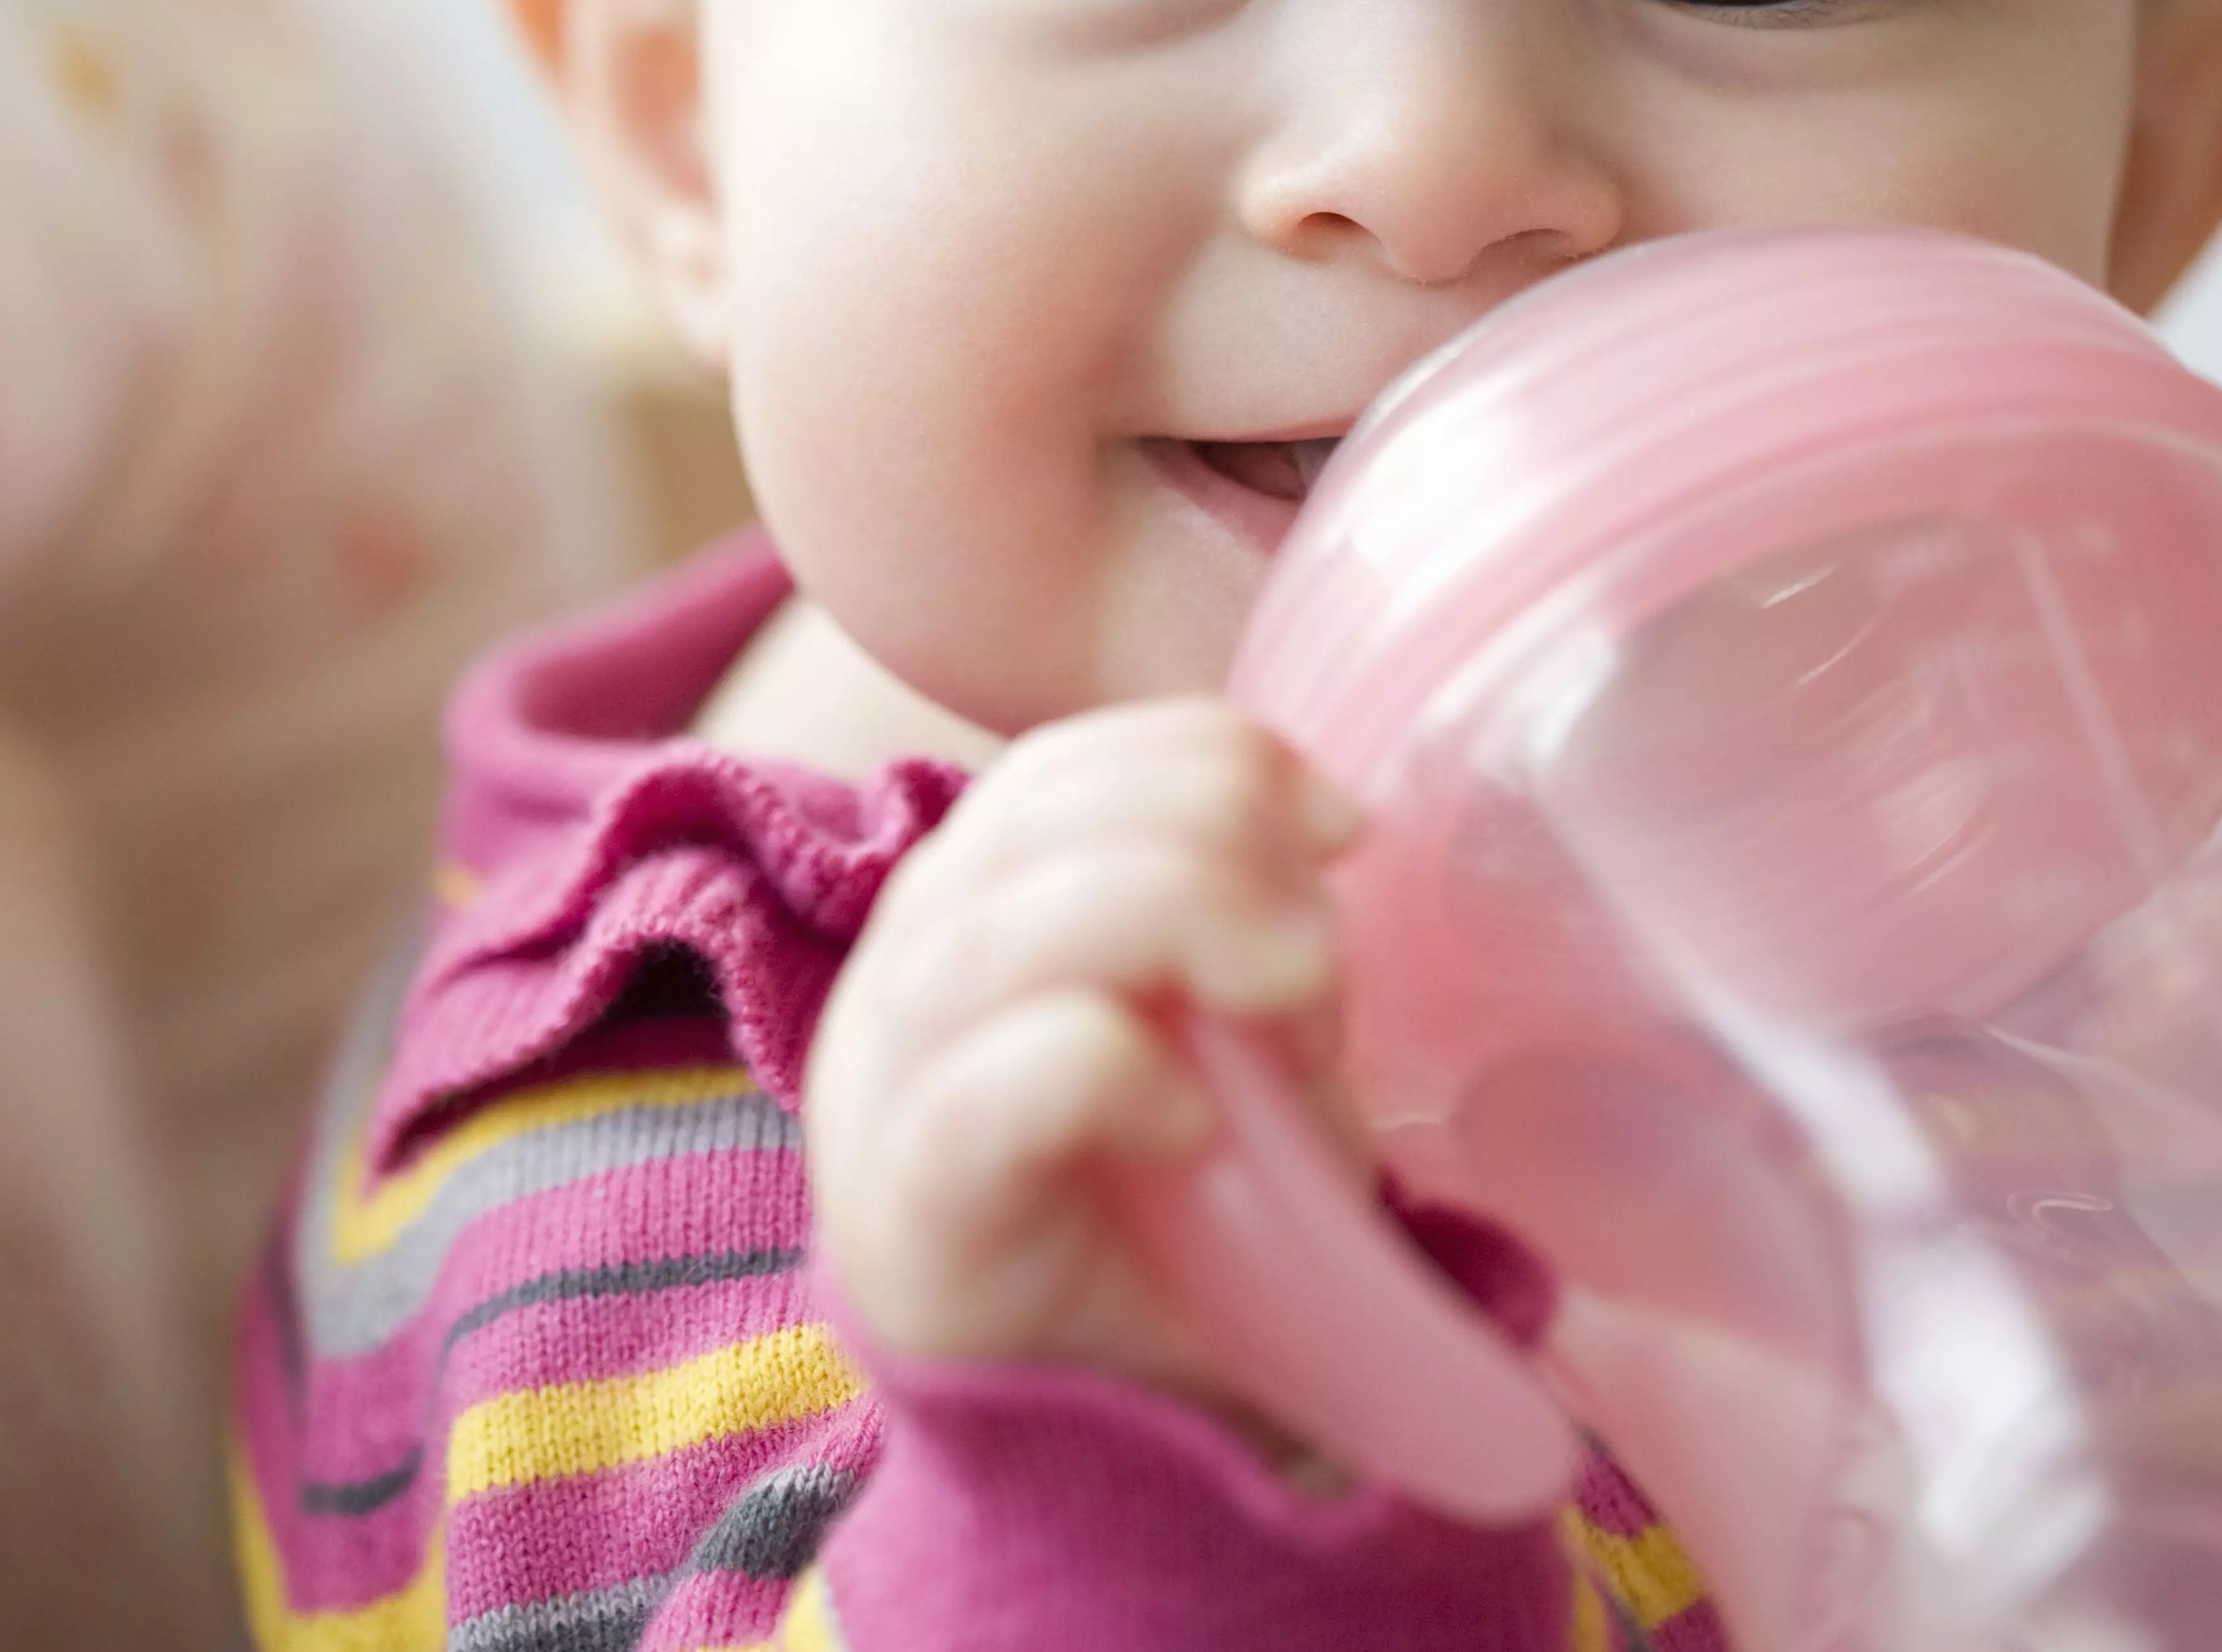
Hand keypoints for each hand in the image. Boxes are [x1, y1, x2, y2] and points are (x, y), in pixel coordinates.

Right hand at [805, 697, 1361, 1409]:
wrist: (1104, 1462)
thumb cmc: (1169, 1240)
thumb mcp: (1231, 1054)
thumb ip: (1248, 943)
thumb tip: (1331, 832)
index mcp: (970, 921)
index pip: (1055, 774)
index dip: (1198, 758)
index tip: (1338, 822)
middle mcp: (904, 983)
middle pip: (1026, 826)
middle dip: (1202, 835)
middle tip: (1319, 945)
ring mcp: (883, 1098)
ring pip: (998, 931)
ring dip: (1177, 923)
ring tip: (1298, 999)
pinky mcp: (903, 1222)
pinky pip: (986, 1100)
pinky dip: (1103, 1072)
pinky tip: (1193, 1118)